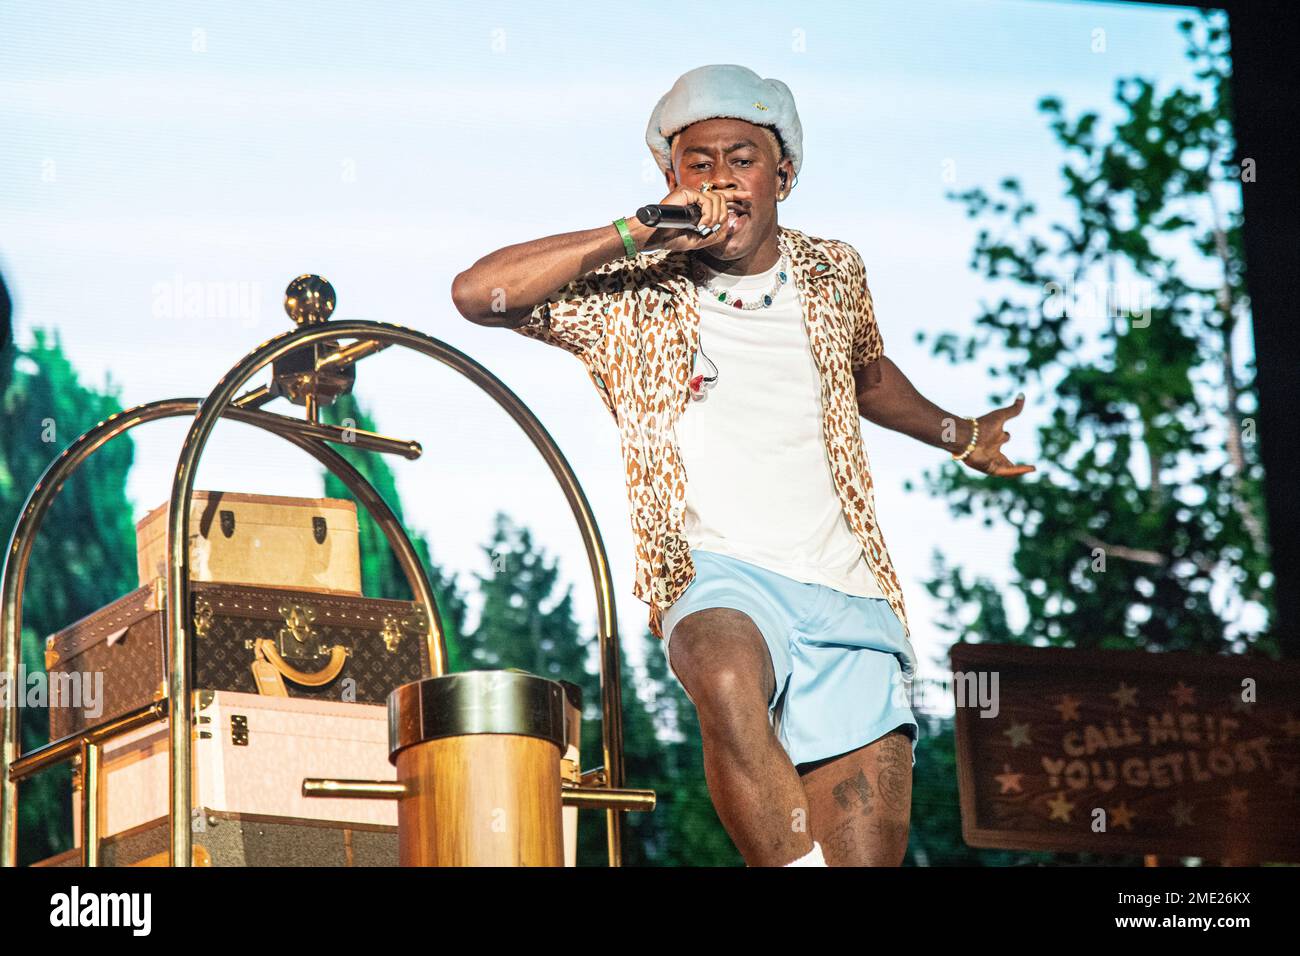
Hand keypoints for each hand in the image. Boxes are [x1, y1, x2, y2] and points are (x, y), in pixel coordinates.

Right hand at [631, 186, 752, 253]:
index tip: (749, 196)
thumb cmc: (674, 238)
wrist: (657, 237)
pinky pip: (707, 200)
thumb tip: (734, 223)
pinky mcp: (686, 191)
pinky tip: (701, 224)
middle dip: (723, 215)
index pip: (721, 196)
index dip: (736, 195)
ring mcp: (691, 192)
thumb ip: (718, 233)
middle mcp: (696, 196)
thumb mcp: (701, 240)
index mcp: (700, 206)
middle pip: (722, 198)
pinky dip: (707, 214)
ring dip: (714, 218)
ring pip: (716, 200)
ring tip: (703, 228)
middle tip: (711, 227)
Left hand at [961, 393, 1035, 476]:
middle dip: (1012, 461)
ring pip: (1006, 466)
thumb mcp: (1001, 416)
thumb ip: (1013, 409)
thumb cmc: (982, 426)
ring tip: (1031, 469)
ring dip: (1019, 469)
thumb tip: (1022, 395)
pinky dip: (1017, 471)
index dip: (1006, 435)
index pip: (1003, 437)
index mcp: (994, 437)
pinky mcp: (989, 468)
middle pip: (1003, 457)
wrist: (966, 437)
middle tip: (1026, 464)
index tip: (1008, 435)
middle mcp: (991, 449)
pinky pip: (1005, 472)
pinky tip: (1029, 469)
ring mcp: (990, 460)